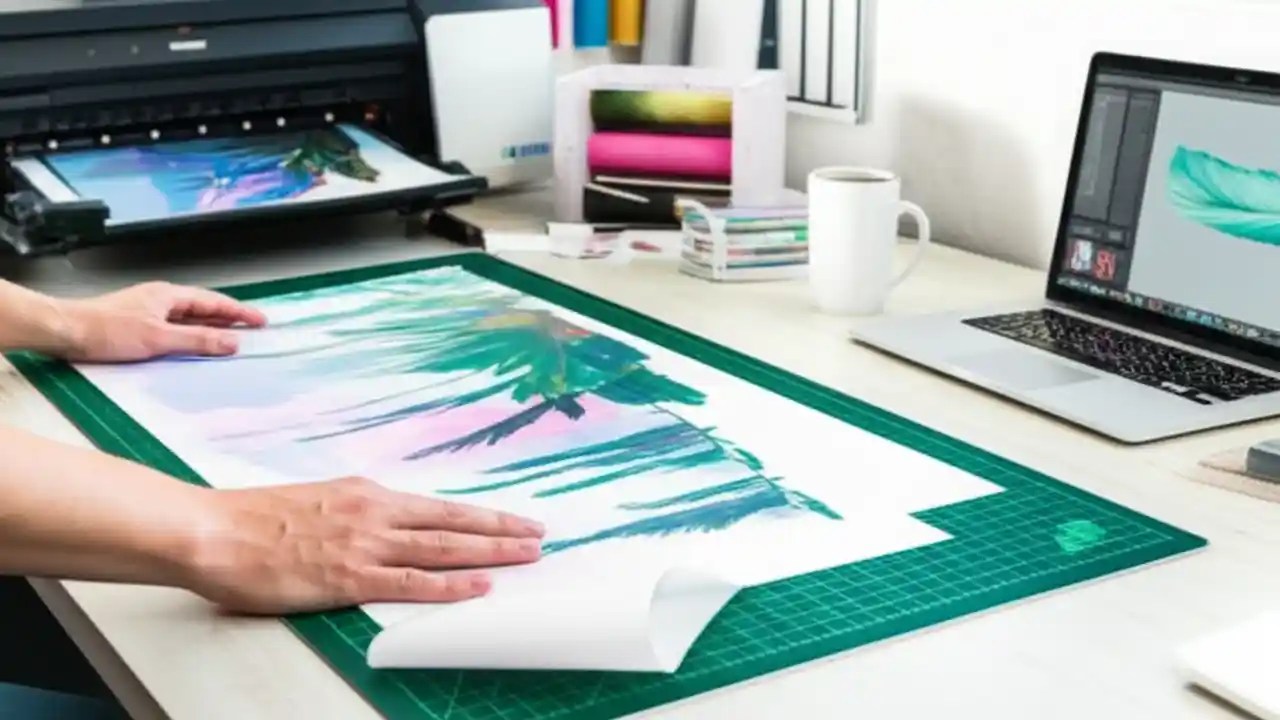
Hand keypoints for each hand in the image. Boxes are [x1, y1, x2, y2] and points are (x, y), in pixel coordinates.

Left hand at [55, 281, 266, 361]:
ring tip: (232, 334)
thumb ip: (198, 340)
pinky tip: (194, 342)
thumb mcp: (159, 338)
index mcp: (169, 295)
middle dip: (230, 316)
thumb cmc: (108, 331)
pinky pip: (176, 324)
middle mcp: (161, 298)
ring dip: (212, 324)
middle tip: (254, 327)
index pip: (214, 301)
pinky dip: (193, 331)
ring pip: (189, 315)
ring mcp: (149, 309)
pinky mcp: (138, 322)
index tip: (262, 321)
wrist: (66, 330)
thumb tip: (233, 342)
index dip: (239, 312)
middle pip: (204, 306)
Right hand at [186, 477, 544, 614]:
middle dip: (500, 530)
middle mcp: (375, 513)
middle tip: (540, 535)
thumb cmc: (255, 519)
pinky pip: (411, 584)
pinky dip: (449, 586)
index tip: (512, 521)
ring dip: (490, 552)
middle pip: (452, 523)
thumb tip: (383, 524)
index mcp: (367, 494)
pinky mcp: (348, 577)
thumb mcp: (317, 501)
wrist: (213, 530)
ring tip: (527, 555)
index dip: (480, 517)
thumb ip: (355, 512)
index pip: (438, 508)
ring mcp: (365, 545)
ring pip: (443, 548)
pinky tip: (478, 587)